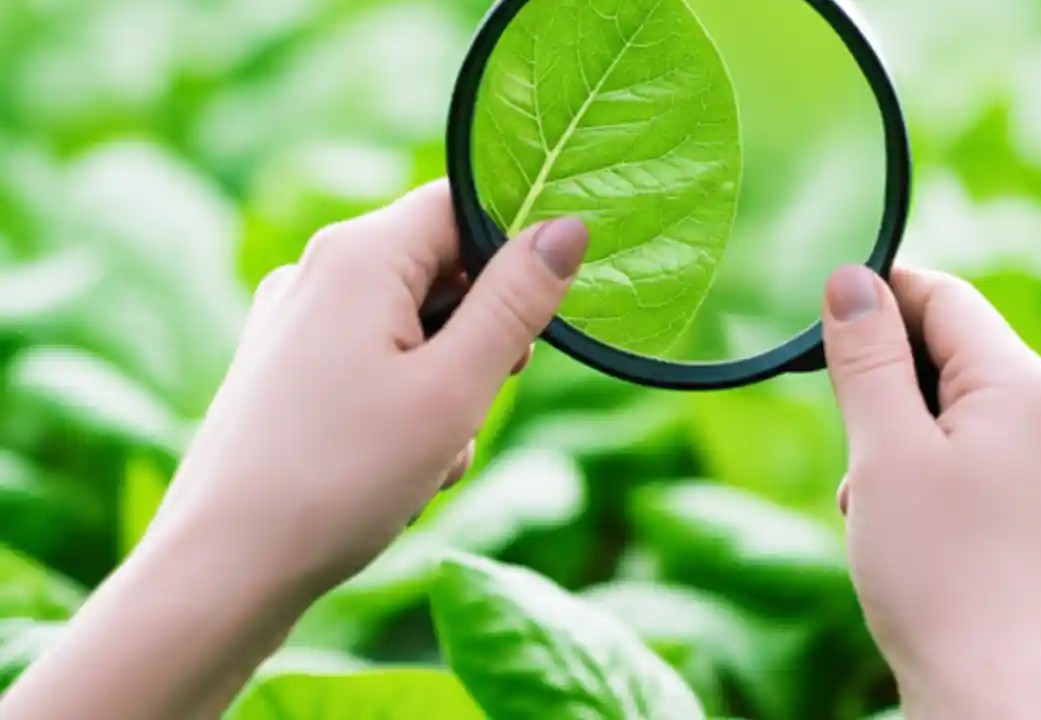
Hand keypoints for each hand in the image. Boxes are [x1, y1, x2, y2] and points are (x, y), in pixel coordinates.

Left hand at [1, 180, 588, 719]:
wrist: (223, 569)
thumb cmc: (343, 476)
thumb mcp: (454, 388)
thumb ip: (516, 304)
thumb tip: (568, 226)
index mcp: (359, 254)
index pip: (462, 207)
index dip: (512, 256)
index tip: (530, 327)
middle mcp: (318, 273)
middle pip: (440, 274)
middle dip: (476, 344)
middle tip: (470, 409)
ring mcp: (294, 323)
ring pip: (412, 331)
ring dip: (443, 392)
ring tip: (423, 461)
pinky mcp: (284, 372)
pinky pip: (372, 367)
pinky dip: (401, 412)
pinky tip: (392, 474)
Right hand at [823, 266, 1040, 719]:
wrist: (990, 698)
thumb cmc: (934, 572)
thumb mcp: (883, 450)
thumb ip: (867, 356)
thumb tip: (851, 278)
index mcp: (1028, 388)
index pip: (945, 298)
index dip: (879, 298)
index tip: (821, 325)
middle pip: (956, 359)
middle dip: (888, 388)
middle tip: (849, 443)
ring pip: (964, 417)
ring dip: (904, 440)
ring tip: (873, 504)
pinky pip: (985, 467)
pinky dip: (935, 479)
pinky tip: (907, 532)